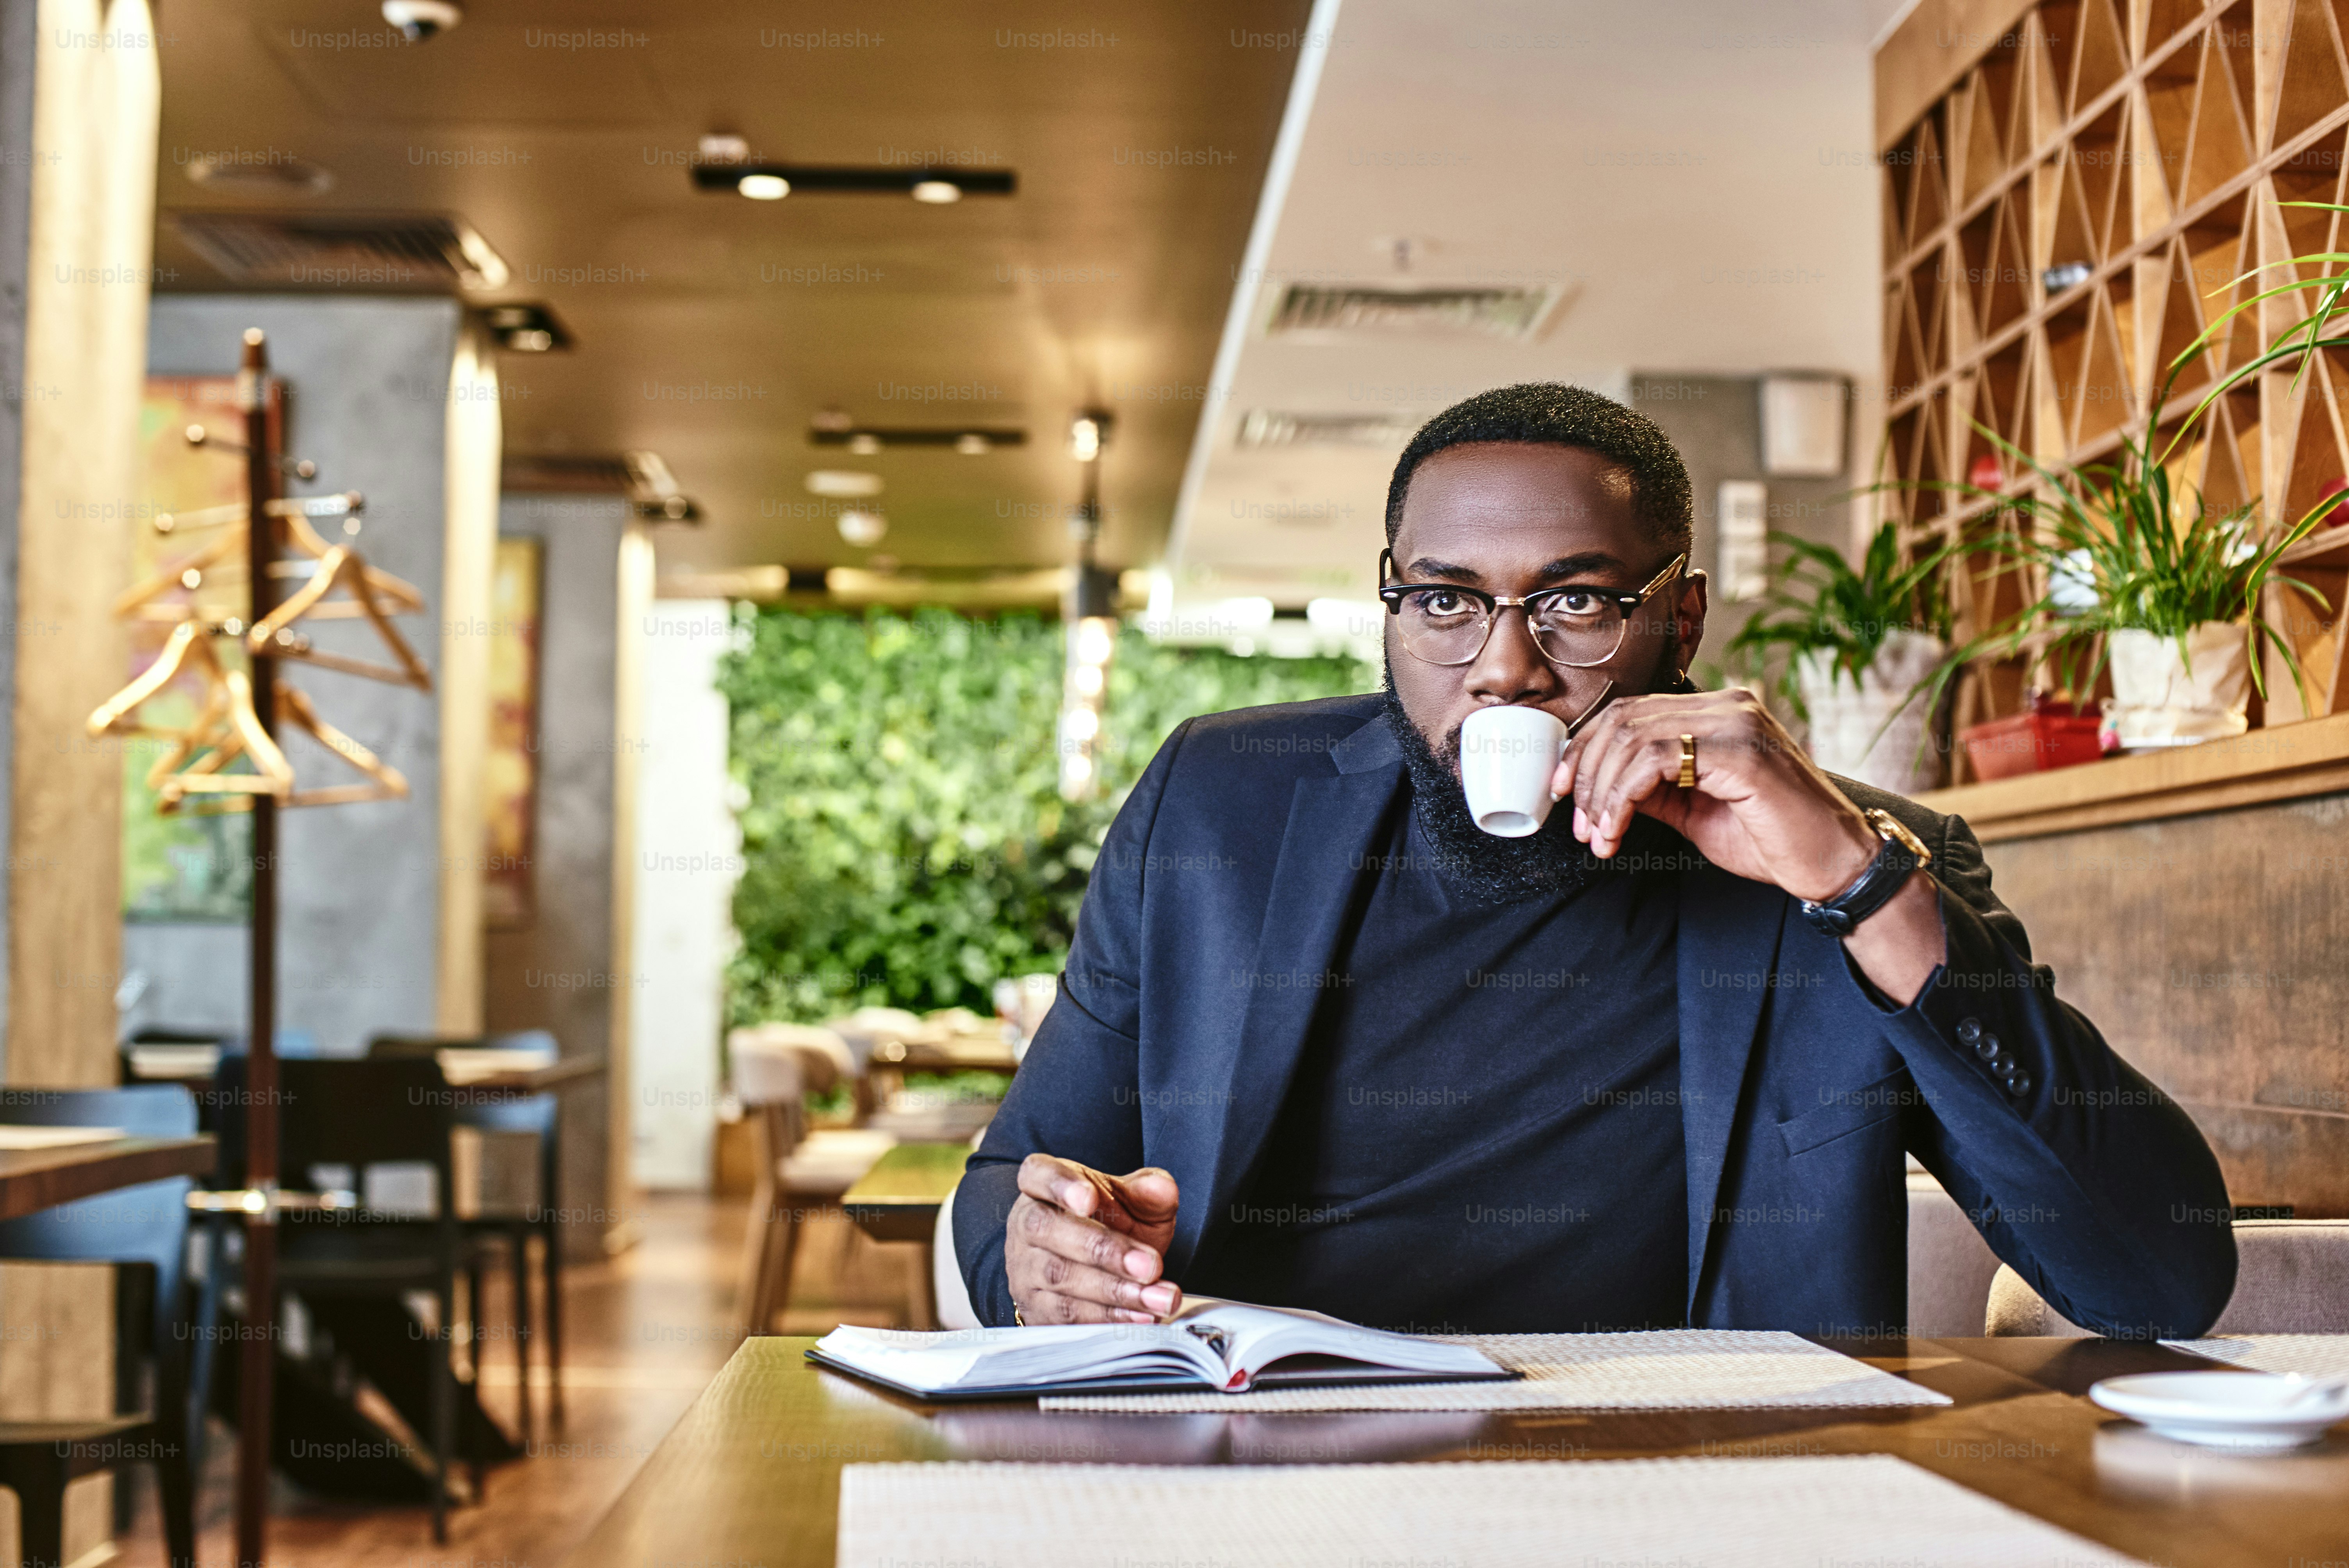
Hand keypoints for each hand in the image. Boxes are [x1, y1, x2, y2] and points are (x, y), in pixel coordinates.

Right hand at [1005, 1153, 1182, 1324]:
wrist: (1096, 1266)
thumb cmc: (1110, 1223)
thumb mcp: (1133, 1201)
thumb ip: (1149, 1191)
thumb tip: (1162, 1189)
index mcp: (1043, 1185)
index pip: (1038, 1175)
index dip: (1059, 1186)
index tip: (1088, 1199)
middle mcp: (1027, 1225)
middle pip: (1047, 1230)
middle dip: (1102, 1250)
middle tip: (1149, 1265)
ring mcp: (1026, 1270)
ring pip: (1060, 1279)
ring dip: (1115, 1291)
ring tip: (1160, 1297)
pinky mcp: (1037, 1309)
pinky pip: (1068, 1316)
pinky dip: (1109, 1317)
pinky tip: (1142, 1316)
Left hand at [1551, 687, 1945, 1002]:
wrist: (1835, 865)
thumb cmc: (1773, 840)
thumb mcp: (1695, 810)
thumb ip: (1654, 788)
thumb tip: (1602, 787)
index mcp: (1719, 712)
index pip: (1631, 713)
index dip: (1586, 750)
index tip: (1565, 793)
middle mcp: (1728, 705)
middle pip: (1623, 720)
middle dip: (1585, 774)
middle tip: (1578, 824)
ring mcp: (1736, 723)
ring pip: (1631, 738)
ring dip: (1601, 793)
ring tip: (1599, 837)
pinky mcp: (1740, 752)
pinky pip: (1653, 761)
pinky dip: (1622, 799)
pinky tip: (1617, 832)